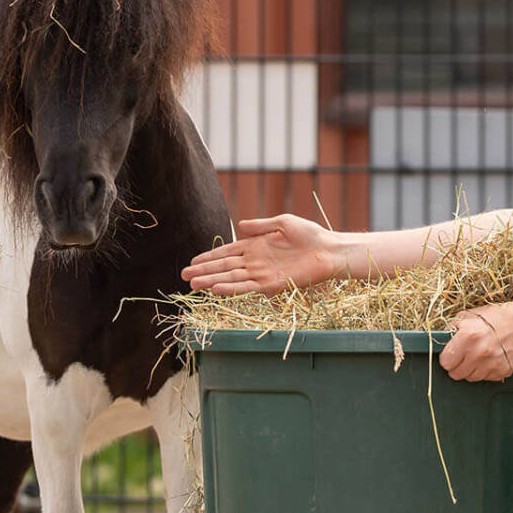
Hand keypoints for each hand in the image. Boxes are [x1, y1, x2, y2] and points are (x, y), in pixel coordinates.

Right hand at [180, 214, 338, 295]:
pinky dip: (231, 289)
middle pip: (225, 267)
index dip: (209, 258)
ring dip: (212, 281)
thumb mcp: (283, 223)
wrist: (329, 250)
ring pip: (232, 278)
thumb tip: (239, 226)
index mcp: (256, 246)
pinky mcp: (272, 284)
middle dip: (204, 272)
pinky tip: (217, 288)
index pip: (227, 253)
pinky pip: (247, 287)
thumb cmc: (310, 235)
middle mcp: (255, 262)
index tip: (192, 262)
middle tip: (184, 277)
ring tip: (194, 285)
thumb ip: (260, 226)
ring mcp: (262, 273)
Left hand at [440, 304, 512, 382]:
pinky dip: (485, 371)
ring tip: (478, 356)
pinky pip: (486, 379)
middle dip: (457, 366)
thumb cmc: (496, 316)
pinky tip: (490, 358)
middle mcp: (478, 353)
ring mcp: (491, 365)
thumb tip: (441, 341)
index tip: (451, 354)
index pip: (445, 362)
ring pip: (470, 379)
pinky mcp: (503, 372)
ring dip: (471, 370)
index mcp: (467, 337)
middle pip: (455, 374)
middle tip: (463, 356)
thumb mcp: (470, 316)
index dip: (447, 358)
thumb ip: (452, 328)